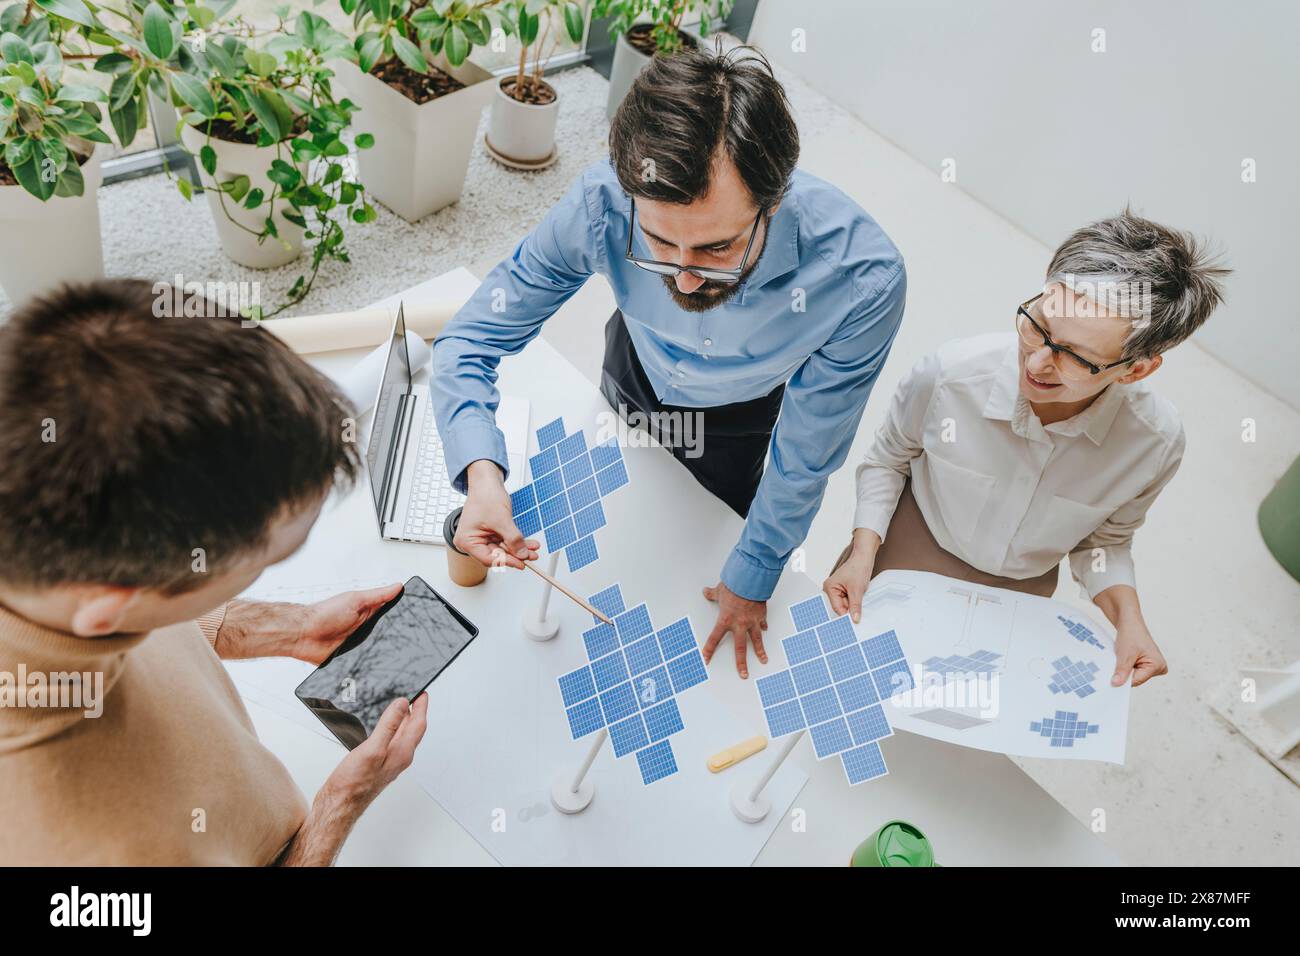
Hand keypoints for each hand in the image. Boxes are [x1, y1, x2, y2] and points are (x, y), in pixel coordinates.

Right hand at [278, 695, 429, 864]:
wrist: (339, 804)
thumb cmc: (354, 783)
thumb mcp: (373, 749)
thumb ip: (389, 725)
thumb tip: (402, 704)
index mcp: (402, 753)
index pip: (418, 724)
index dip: (422, 706)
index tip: (423, 692)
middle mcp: (399, 757)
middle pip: (413, 730)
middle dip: (415, 711)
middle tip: (415, 696)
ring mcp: (389, 762)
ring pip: (402, 736)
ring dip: (403, 720)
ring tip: (402, 706)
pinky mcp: (378, 764)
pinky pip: (390, 742)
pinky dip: (391, 729)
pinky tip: (383, 727)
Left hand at [292, 583, 403, 664]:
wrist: (303, 634)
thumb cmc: (324, 613)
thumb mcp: (355, 600)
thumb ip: (377, 595)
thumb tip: (398, 586)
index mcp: (367, 612)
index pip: (390, 612)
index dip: (402, 613)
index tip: (417, 613)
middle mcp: (364, 627)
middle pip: (387, 632)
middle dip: (395, 635)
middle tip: (407, 638)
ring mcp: (359, 643)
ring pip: (379, 648)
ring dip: (383, 650)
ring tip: (390, 651)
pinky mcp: (352, 658)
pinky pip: (366, 663)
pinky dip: (371, 663)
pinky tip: (375, 662)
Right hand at [455, 459, 538, 569]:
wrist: (487, 481)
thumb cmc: (485, 495)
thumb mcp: (502, 520)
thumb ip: (513, 539)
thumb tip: (522, 554)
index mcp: (466, 540)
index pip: (488, 558)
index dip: (507, 561)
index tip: (521, 563)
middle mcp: (472, 541)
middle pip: (496, 555)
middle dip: (515, 554)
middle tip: (530, 556)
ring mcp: (481, 537)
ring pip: (502, 548)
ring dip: (518, 548)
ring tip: (532, 549)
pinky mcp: (490, 532)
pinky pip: (504, 541)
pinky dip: (516, 541)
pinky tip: (527, 543)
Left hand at [701, 583, 767, 678]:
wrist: (750, 580)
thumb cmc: (734, 585)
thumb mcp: (720, 590)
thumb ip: (712, 594)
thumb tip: (705, 591)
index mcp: (725, 620)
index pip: (714, 638)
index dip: (709, 650)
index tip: (706, 659)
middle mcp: (739, 624)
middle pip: (740, 648)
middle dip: (741, 663)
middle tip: (744, 674)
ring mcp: (752, 621)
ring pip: (756, 641)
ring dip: (760, 652)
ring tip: (763, 660)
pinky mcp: (761, 615)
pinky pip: (762, 624)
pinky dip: (764, 627)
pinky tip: (766, 630)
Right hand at [823, 529, 880, 623]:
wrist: (864, 558)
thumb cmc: (858, 568)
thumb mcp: (857, 590)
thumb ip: (855, 606)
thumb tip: (855, 619)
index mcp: (829, 588)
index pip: (837, 608)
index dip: (846, 616)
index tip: (854, 623)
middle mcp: (830, 589)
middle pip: (841, 607)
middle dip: (851, 609)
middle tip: (860, 612)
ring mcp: (837, 590)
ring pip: (846, 605)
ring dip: (854, 604)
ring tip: (860, 597)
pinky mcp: (844, 590)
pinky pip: (849, 601)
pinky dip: (855, 601)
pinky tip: (860, 596)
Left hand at [1111, 618, 1167, 687]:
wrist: (1130, 623)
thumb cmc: (1131, 634)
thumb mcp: (1124, 655)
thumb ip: (1121, 672)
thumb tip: (1116, 685)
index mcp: (1158, 666)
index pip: (1137, 681)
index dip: (1123, 679)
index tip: (1112, 677)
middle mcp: (1159, 667)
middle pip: (1136, 679)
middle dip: (1125, 673)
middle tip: (1118, 661)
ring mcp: (1154, 666)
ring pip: (1134, 675)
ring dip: (1126, 669)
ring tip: (1123, 657)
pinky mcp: (1148, 664)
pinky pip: (1134, 671)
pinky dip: (1127, 666)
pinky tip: (1125, 658)